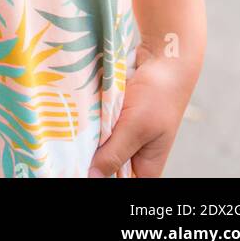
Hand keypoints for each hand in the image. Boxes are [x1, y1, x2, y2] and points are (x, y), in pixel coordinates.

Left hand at [88, 39, 201, 178]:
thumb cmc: (158, 96)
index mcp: (146, 168)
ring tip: (77, 130)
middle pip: (106, 166)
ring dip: (89, 137)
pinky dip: (91, 122)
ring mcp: (125, 135)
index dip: (100, 176)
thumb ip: (114, 153)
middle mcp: (135, 155)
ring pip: (99, 146)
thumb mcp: (135, 128)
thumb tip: (92, 176)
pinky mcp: (117, 118)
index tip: (79, 166)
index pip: (118, 182)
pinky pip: (98, 127)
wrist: (164, 58)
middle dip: (92, 156)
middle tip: (75, 146)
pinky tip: (80, 117)